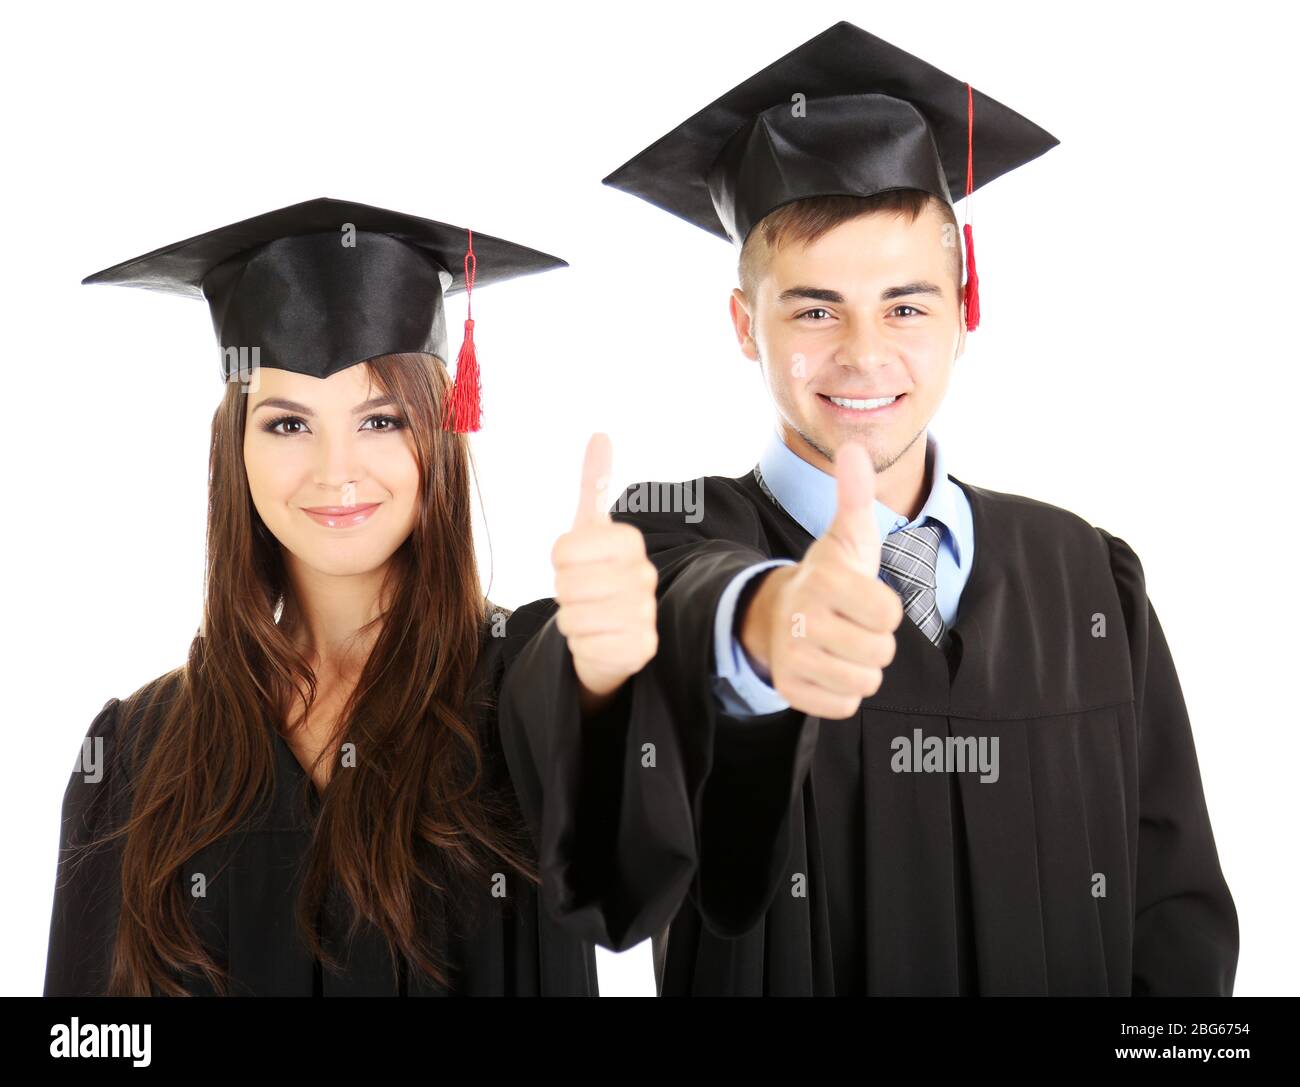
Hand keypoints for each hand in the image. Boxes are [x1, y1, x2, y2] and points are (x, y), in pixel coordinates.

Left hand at [551, 433, 658, 707]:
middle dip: (563, 594)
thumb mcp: (589, 529)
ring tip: (589, 614)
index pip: (564, 550)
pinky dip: (583, 645)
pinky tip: (598, 637)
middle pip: (567, 586)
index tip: (576, 563)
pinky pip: (587, 646)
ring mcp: (646, 612)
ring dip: (571, 620)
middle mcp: (644, 574)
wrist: (611, 628)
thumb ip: (593, 483)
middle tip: (581, 593)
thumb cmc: (595, 573)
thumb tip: (600, 434)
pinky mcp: (642, 648)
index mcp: (629, 541)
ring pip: (574, 617)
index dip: (560, 560)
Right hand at [739, 441, 903, 718]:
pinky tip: (827, 667)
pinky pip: (844, 705)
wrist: (775, 616)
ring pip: (864, 682)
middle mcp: (802, 619)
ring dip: (860, 667)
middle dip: (873, 640)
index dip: (884, 609)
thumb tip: (854, 449)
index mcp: (824, 581)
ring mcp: (792, 656)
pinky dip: (842, 692)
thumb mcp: (845, 538)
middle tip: (850, 624)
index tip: (862, 597)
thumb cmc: (827, 578)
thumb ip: (855, 497)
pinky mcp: (789, 689)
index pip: (890, 615)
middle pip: (880, 652)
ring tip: (840, 645)